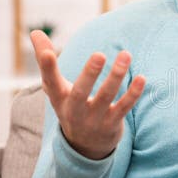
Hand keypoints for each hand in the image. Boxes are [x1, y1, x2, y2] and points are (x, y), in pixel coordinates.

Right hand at [30, 30, 145, 159]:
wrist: (84, 146)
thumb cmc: (70, 105)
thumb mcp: (55, 87)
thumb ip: (45, 59)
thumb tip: (35, 31)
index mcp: (59, 98)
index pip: (50, 82)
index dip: (47, 68)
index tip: (48, 53)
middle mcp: (74, 110)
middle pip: (80, 92)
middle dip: (89, 74)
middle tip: (99, 54)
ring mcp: (94, 119)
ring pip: (106, 96)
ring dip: (116, 76)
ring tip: (125, 54)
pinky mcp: (112, 124)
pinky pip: (124, 107)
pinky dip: (133, 93)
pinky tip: (141, 77)